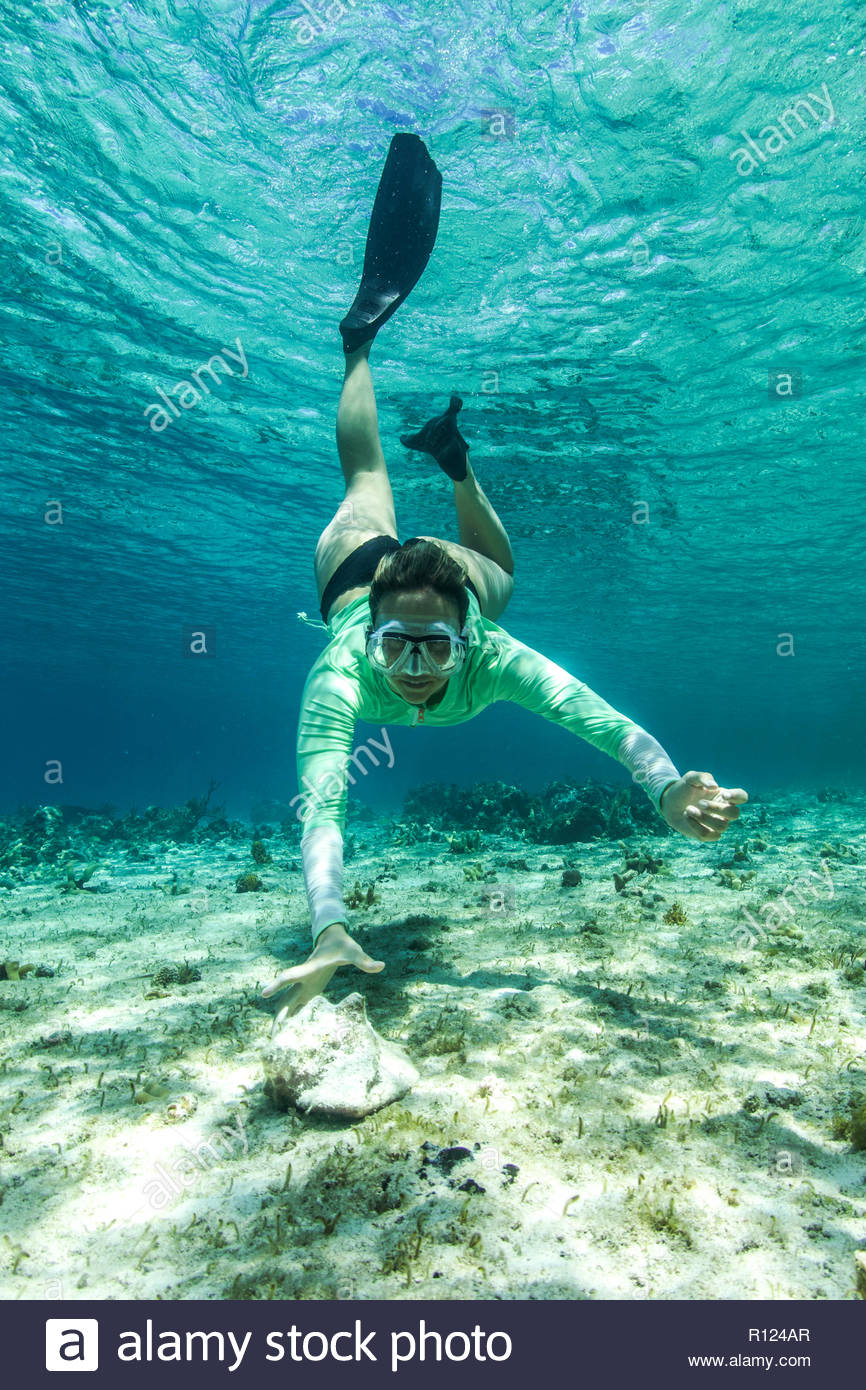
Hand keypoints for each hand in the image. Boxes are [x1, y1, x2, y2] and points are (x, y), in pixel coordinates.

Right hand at [261, 923, 383, 1032]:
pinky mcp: (308, 991)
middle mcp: (303, 979)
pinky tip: (289, 1035)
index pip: (291, 976)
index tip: (264, 993)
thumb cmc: (343, 945)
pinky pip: (296, 1007)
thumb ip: (365, 961)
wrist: (332, 939)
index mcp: (310, 969)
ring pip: (287, 1005)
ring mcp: (304, 986)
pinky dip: (291, 1020)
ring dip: (281, 1021)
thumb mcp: (355, 952)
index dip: (278, 984)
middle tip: (272, 1037)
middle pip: (285, 998)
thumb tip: (381, 966)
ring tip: (276, 1042)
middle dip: (278, 1016)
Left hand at [660, 771, 747, 841]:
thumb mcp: (690, 778)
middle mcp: (723, 811)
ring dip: (704, 818)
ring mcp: (716, 823)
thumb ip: (703, 777)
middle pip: (734, 814)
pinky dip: (696, 826)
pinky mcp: (706, 834)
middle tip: (700, 803)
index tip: (723, 795)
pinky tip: (687, 817)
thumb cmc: (683, 789)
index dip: (737, 796)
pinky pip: (708, 835)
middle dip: (717, 809)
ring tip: (688, 809)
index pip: (742, 796)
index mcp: (724, 796)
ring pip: (721, 826)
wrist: (669, 802)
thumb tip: (715, 786)